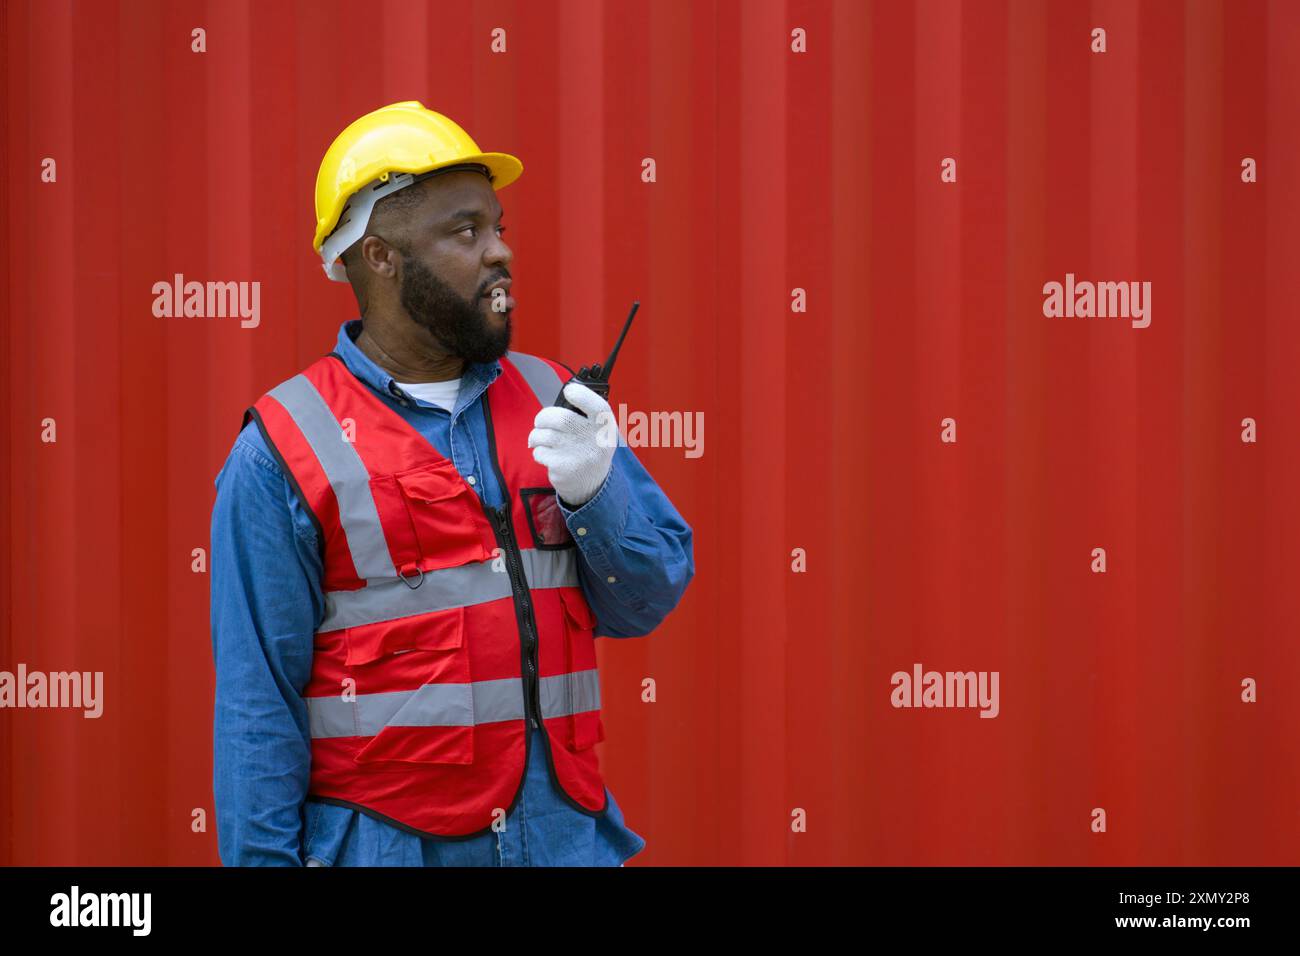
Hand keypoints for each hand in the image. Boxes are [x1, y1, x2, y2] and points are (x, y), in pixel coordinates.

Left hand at [527, 382, 618, 506]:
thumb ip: (586, 414)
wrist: (591, 486)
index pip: (598, 407)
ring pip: (544, 434)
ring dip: (537, 436)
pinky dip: (539, 451)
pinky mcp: (562, 468)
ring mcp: (578, 455)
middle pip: (560, 418)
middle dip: (543, 417)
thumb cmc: (590, 449)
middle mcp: (594, 441)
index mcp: (605, 427)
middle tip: (541, 422)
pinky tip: (548, 456)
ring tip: (542, 440)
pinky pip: (540, 451)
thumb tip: (565, 394)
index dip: (582, 395)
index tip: (569, 391)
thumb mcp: (600, 432)